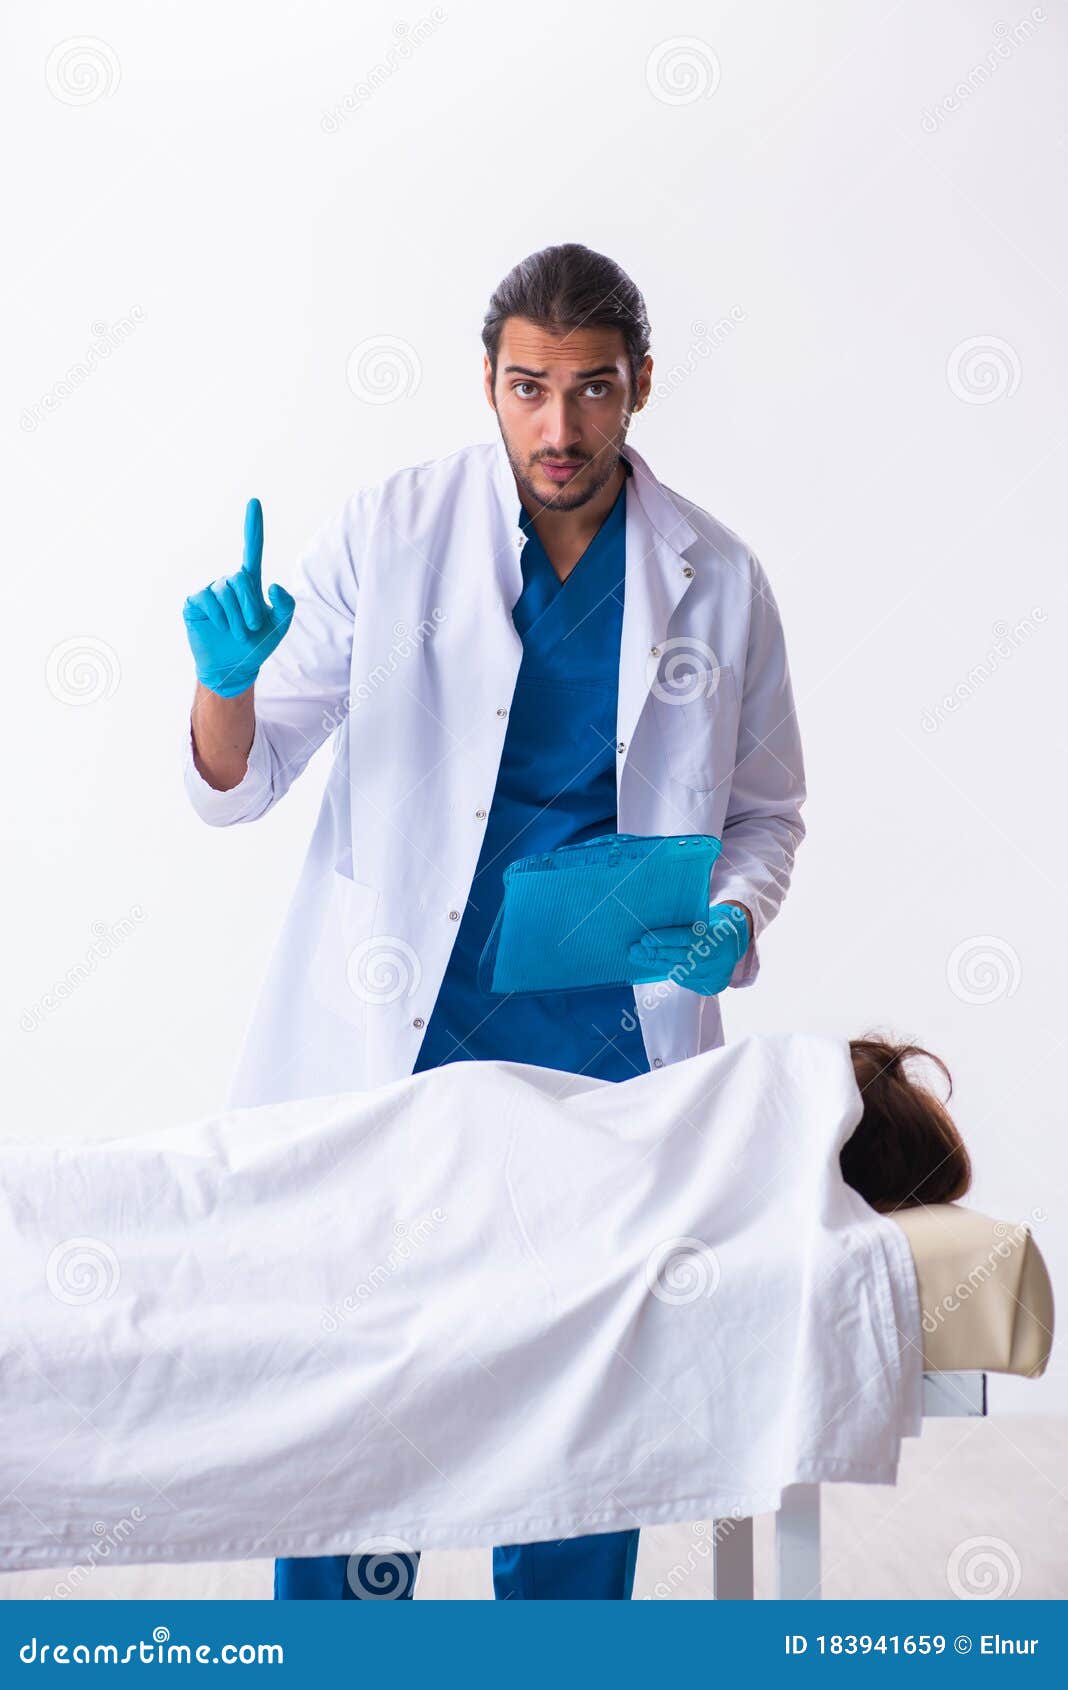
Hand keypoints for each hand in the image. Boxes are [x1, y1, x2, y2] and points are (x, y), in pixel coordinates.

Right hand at [183, 499, 294, 697]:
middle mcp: (229, 583)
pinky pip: (207, 599)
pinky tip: (220, 627)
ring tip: (237, 633)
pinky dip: (219, 616)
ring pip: (225, 592)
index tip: (254, 502)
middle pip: (241, 579)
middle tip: (250, 629)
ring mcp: (210, 591)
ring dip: (236, 617)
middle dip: (249, 606)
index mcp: (250, 584)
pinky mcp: (195, 602)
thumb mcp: (279, 626)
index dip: (253, 526)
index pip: (253, 550)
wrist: (233, 668)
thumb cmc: (256, 644)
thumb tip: (273, 585)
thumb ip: (286, 605)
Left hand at [627, 902, 751, 996]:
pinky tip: (656, 965)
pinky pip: (684, 980)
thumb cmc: (713, 926)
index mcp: (716, 935)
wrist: (735, 943)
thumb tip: (653, 930)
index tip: (644, 939)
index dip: (663, 939)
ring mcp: (714, 974)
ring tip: (639, 958)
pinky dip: (669, 972)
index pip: (685, 938)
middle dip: (654, 953)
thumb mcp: (703, 920)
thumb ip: (683, 925)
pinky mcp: (711, 986)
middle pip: (678, 956)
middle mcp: (716, 957)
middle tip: (635, 950)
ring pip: (679, 970)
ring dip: (657, 964)